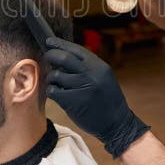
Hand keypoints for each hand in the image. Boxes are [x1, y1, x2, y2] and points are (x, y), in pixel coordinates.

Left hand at [45, 37, 148, 157]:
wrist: (117, 123)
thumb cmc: (107, 99)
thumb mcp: (103, 77)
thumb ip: (87, 66)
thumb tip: (63, 54)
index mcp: (99, 66)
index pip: (76, 49)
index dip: (60, 44)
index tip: (49, 41)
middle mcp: (91, 74)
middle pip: (63, 58)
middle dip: (51, 56)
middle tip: (47, 57)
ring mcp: (82, 88)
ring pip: (55, 76)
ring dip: (52, 79)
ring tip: (57, 84)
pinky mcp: (72, 102)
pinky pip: (53, 91)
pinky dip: (52, 92)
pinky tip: (58, 94)